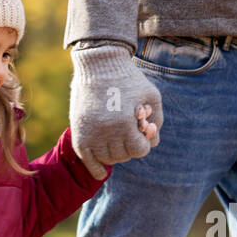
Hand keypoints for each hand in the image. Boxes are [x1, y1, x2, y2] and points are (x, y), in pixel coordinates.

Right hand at [69, 44, 163, 178]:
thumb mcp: (152, 95)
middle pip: (123, 156)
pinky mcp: (78, 132)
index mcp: (124, 122)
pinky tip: (102, 172)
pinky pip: (87, 160)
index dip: (144, 142)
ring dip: (115, 153)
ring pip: (107, 158)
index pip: (140, 150)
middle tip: (128, 131)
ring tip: (116, 139)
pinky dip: (95, 168)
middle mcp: (106, 131)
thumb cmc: (129, 77)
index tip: (141, 130)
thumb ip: (158, 121)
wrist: (98, 63)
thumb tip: (152, 142)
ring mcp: (90, 132)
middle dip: (130, 146)